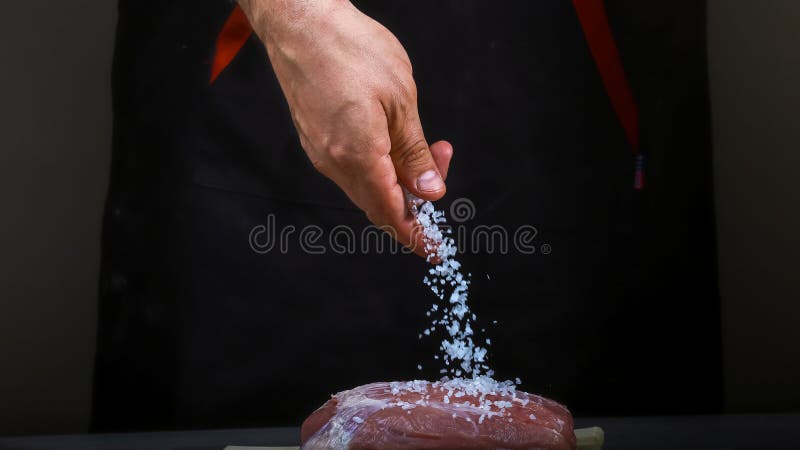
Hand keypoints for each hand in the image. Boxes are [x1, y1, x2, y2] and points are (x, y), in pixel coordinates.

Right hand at [240, 0, 450, 256]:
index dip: (414, 235)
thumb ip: (414, 153)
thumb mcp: (401, 101)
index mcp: (358, 157)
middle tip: (442, 165)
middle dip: (414, 200)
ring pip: (364, 187)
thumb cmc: (350, 50)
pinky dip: (378, 168)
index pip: (391, 213)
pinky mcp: (314, 138)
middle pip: (378, 204)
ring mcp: (320, 151)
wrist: (299, 21)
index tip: (434, 249)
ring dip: (398, 180)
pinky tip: (394, 143)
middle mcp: (333, 163)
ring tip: (427, 147)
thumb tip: (429, 191)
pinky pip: (350, 169)